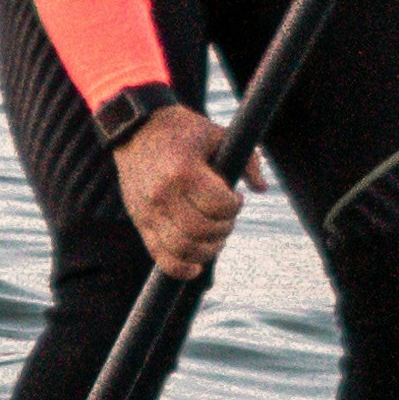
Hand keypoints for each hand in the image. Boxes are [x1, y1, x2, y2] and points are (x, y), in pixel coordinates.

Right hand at [118, 104, 257, 276]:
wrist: (136, 130)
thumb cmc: (183, 132)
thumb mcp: (217, 134)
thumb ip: (246, 160)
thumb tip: (262, 189)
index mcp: (183, 171)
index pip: (219, 205)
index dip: (235, 206)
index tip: (236, 198)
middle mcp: (163, 195)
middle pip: (202, 231)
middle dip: (224, 228)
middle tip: (226, 217)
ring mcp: (148, 212)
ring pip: (184, 249)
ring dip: (208, 249)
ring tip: (215, 236)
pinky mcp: (140, 222)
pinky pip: (161, 257)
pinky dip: (182, 269)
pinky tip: (197, 266)